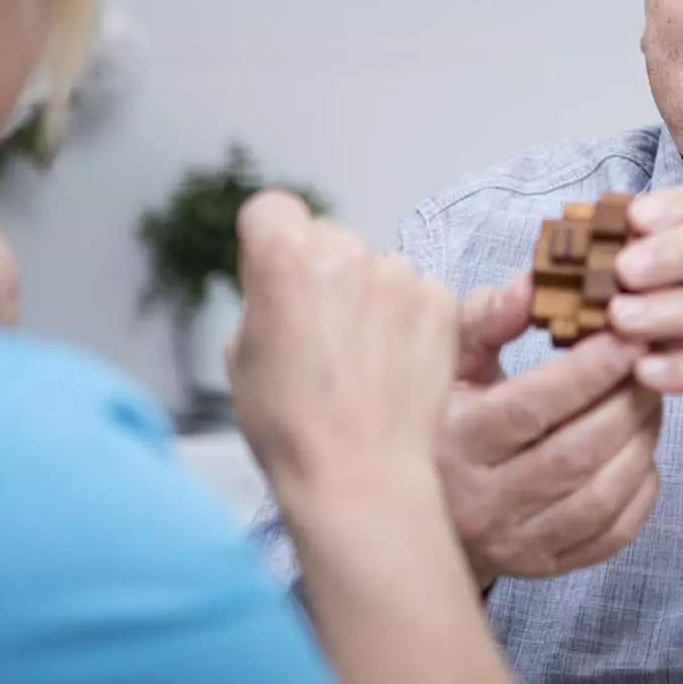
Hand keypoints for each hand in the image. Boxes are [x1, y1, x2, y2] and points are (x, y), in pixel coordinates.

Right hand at [227, 191, 457, 501]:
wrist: (357, 473)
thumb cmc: (291, 426)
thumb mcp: (242, 353)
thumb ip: (262, 297)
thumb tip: (277, 282)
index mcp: (284, 256)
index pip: (271, 210)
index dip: (269, 240)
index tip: (273, 270)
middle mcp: (345, 252)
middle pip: (328, 238)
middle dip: (323, 272)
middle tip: (319, 332)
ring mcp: (399, 275)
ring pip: (376, 269)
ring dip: (369, 298)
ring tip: (359, 361)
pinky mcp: (440, 301)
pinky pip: (416, 294)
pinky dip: (407, 320)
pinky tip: (391, 366)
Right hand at [434, 275, 662, 587]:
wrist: (403, 507)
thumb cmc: (439, 416)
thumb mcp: (445, 361)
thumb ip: (487, 319)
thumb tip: (532, 285)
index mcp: (454, 441)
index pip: (529, 409)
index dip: (586, 373)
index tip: (627, 338)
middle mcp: (481, 500)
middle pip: (573, 455)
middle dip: (626, 404)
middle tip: (651, 364)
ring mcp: (514, 541)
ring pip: (598, 498)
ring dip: (640, 444)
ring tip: (650, 401)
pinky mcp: (542, 565)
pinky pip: (609, 535)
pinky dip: (640, 493)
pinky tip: (641, 453)